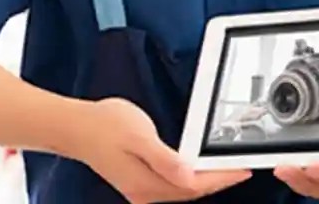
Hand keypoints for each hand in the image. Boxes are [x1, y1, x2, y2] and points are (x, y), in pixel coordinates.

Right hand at [74, 98, 250, 202]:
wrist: (75, 128)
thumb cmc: (104, 126)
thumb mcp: (137, 134)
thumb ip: (164, 157)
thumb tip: (188, 174)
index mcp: (146, 183)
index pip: (194, 186)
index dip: (221, 179)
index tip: (242, 169)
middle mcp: (144, 192)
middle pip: (190, 193)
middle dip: (218, 182)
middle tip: (241, 168)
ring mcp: (139, 189)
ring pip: (181, 191)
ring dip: (204, 182)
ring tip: (225, 169)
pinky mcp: (136, 182)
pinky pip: (170, 187)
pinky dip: (188, 180)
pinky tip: (194, 170)